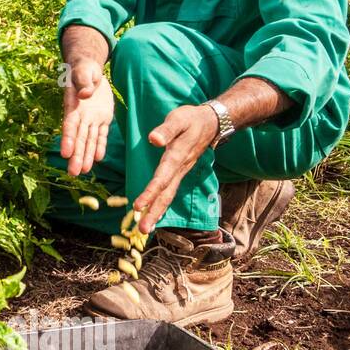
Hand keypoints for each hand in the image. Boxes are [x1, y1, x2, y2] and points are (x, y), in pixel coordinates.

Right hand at [60, 58, 114, 176]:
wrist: (90, 70)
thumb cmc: (83, 69)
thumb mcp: (84, 71)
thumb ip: (84, 82)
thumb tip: (85, 94)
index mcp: (73, 106)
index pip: (70, 126)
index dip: (68, 140)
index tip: (66, 153)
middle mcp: (81, 116)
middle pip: (78, 139)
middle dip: (76, 156)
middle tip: (73, 173)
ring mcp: (92, 119)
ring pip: (89, 140)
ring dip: (86, 156)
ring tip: (83, 172)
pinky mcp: (103, 118)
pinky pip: (101, 135)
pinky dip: (100, 146)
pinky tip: (98, 159)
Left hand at [133, 104, 220, 232]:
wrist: (212, 122)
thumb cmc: (191, 119)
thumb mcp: (178, 119)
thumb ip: (166, 130)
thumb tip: (153, 139)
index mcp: (177, 157)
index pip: (161, 178)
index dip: (150, 193)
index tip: (138, 206)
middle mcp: (180, 168)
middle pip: (166, 194)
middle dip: (154, 212)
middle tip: (142, 230)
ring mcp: (181, 172)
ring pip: (169, 194)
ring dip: (157, 212)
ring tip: (146, 228)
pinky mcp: (180, 172)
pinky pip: (170, 190)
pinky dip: (161, 203)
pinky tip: (154, 213)